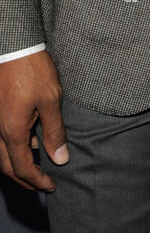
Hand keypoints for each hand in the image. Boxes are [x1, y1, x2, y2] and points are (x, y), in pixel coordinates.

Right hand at [0, 50, 66, 190]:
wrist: (13, 46)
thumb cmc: (33, 70)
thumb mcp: (51, 100)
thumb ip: (54, 132)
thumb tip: (60, 158)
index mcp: (12, 131)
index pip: (22, 168)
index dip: (36, 180)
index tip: (51, 186)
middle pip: (7, 166)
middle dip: (24, 179)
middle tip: (42, 184)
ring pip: (1, 153)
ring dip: (17, 164)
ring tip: (39, 165)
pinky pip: (1, 139)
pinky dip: (14, 147)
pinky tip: (31, 141)